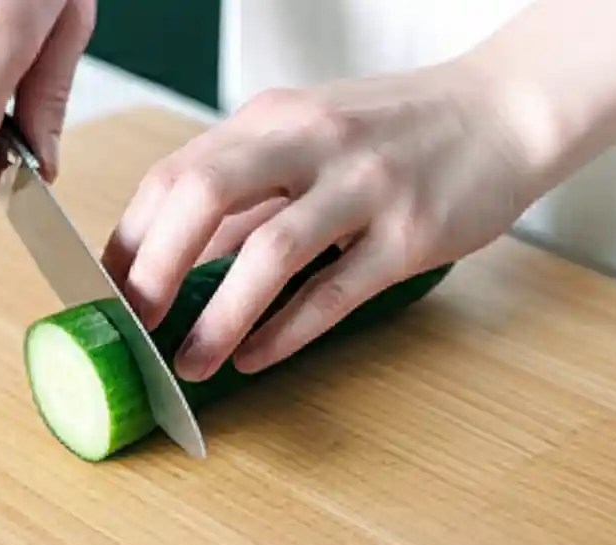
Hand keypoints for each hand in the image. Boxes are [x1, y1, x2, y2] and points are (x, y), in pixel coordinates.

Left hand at [102, 61, 542, 381]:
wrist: (507, 111)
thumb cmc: (400, 129)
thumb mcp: (310, 135)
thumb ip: (248, 190)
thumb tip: (179, 254)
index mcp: (273, 117)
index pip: (174, 173)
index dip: (131, 236)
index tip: (107, 289)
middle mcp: (311, 141)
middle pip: (203, 196)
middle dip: (154, 269)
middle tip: (133, 325)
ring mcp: (364, 185)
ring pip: (268, 251)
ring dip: (217, 316)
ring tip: (188, 363)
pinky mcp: (411, 232)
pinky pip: (335, 289)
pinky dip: (286, 329)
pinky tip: (255, 357)